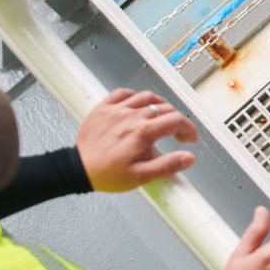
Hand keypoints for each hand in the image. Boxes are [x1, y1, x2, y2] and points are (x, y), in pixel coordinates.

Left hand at [76, 88, 197, 191]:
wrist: (78, 169)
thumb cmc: (107, 174)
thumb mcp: (141, 176)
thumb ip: (167, 165)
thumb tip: (189, 158)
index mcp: (142, 132)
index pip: (176, 121)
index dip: (189, 129)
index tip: (190, 138)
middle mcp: (131, 116)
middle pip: (164, 108)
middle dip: (177, 120)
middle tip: (178, 134)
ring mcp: (116, 109)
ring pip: (146, 97)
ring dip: (160, 105)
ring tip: (162, 116)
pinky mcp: (103, 108)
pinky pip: (123, 93)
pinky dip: (135, 96)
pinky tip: (138, 105)